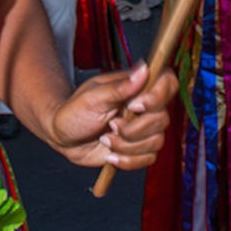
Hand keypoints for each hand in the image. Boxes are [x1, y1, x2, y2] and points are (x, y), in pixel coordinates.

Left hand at [40, 60, 177, 169]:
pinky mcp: (139, 149)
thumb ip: (120, 87)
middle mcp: (145, 108)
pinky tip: (110, 155)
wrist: (63, 138)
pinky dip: (126, 160)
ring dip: (126, 146)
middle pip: (162, 118)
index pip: (167, 83)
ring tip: (105, 139)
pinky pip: (148, 159)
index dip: (157, 97)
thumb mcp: (93, 97)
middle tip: (110, 125)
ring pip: (156, 142)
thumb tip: (144, 70)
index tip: (134, 106)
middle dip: (133, 129)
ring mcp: (144, 129)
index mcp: (136, 87)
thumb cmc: (74, 112)